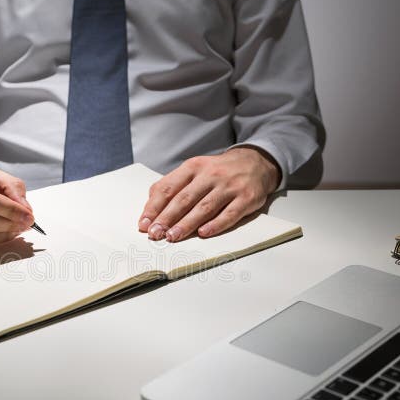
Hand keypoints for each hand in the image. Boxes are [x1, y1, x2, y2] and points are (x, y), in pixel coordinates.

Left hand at [138, 148, 280, 241]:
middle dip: (167, 218)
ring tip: (173, 237)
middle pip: (184, 199)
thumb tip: (150, 209)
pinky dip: (216, 224)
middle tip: (155, 234)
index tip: (144, 224)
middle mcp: (210, 175)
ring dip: (187, 224)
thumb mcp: (194, 171)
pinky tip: (203, 233)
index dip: (154, 207)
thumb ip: (172, 186)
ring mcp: (229, 186)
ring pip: (204, 207)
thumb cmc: (218, 172)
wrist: (255, 163)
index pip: (168, 187)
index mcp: (193, 167)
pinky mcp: (246, 198)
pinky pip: (229, 213)